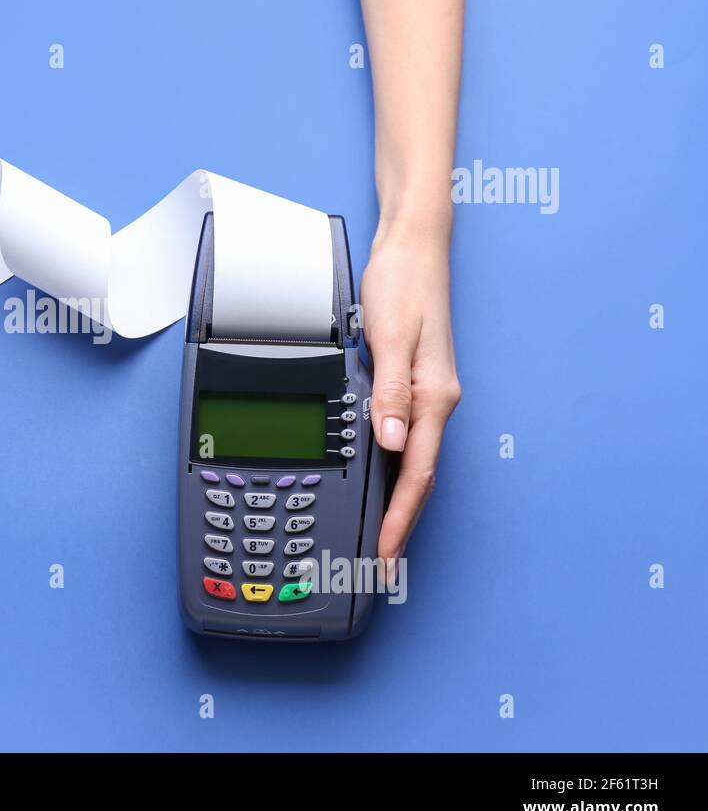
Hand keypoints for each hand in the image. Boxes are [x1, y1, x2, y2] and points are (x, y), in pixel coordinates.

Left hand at [360, 220, 460, 563]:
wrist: (413, 246)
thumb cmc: (405, 284)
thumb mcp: (391, 336)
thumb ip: (391, 392)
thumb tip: (390, 442)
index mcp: (433, 398)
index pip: (416, 475)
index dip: (397, 519)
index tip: (383, 554)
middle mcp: (434, 402)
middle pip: (417, 479)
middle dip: (399, 524)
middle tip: (380, 564)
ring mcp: (425, 395)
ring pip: (412, 463)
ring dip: (396, 502)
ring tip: (378, 538)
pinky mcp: (412, 385)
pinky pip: (404, 440)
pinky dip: (392, 469)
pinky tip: (377, 480)